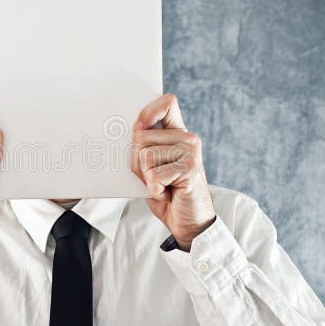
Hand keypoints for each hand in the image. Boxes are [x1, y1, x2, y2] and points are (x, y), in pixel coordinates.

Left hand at [131, 94, 215, 249]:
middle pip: (141, 135)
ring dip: (146, 177)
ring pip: (145, 155)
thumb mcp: (150, 166)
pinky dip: (154, 189)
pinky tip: (167, 194)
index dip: (148, 111)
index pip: (167, 103)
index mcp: (179, 133)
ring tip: (162, 185)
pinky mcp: (190, 169)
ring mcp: (191, 152)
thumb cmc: (167, 192)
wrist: (188, 222)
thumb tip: (133, 131)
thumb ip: (143, 146)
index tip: (139, 125)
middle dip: (138, 162)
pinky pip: (153, 174)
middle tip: (154, 176)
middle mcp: (188, 139)